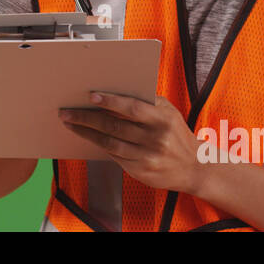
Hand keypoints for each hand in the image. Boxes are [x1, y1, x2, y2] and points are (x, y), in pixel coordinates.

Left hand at [58, 91, 206, 193]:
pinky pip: (114, 156)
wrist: (196, 167)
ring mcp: (147, 157)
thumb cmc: (177, 135)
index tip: (91, 96)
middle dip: (87, 117)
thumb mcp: (169, 113)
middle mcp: (155, 139)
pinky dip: (99, 145)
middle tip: (67, 112)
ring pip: (110, 143)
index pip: (133, 108)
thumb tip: (114, 91)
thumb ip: (147, 102)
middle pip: (115, 126)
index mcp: (163, 119)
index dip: (111, 101)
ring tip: (71, 124)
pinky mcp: (140, 171)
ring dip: (87, 133)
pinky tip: (88, 137)